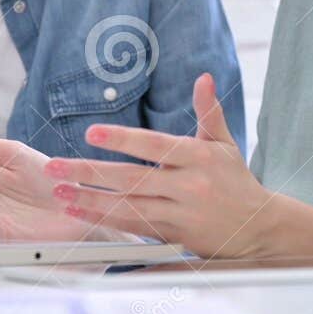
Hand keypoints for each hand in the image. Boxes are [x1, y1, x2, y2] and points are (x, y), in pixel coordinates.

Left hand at [46, 73, 278, 258]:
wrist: (257, 228)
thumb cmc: (236, 181)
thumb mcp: (224, 143)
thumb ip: (209, 111)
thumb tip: (204, 78)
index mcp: (199, 157)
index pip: (155, 145)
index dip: (122, 139)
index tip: (91, 132)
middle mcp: (189, 185)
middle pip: (132, 177)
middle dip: (89, 172)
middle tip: (55, 166)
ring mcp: (180, 212)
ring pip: (128, 206)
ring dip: (90, 199)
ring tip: (60, 190)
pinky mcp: (174, 235)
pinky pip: (134, 226)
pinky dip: (105, 218)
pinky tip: (81, 211)